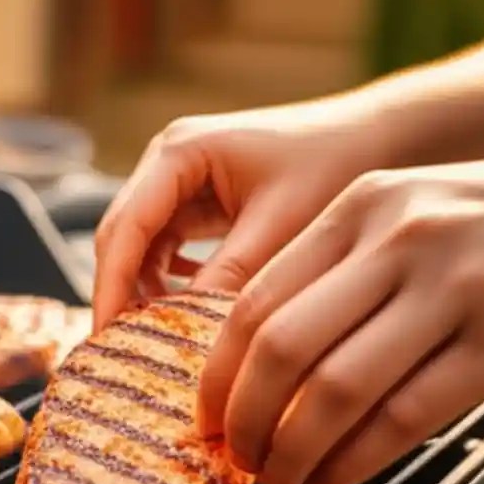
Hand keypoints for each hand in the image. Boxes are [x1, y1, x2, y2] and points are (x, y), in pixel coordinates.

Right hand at [92, 97, 397, 332]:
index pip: (124, 227)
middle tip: (117, 348)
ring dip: (142, 290)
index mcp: (177, 152)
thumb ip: (229, 274)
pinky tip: (183, 312)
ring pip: (137, 246)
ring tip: (151, 339)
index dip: (111, 285)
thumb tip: (184, 331)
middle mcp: (165, 161)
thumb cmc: (334, 163)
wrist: (376, 135)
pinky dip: (168, 282)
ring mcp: (177, 181)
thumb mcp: (281, 224)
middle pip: (119, 236)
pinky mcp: (195, 201)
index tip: (107, 335)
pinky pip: (164, 248)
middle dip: (117, 292)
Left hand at [200, 160, 483, 483]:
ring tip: (279, 477)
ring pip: (336, 389)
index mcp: (360, 208)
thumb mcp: (405, 215)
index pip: (257, 300)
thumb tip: (249, 364)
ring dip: (293, 449)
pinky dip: (353, 460)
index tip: (207, 415)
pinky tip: (332, 478)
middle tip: (237, 456)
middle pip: (282, 347)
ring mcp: (456, 290)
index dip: (219, 372)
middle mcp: (401, 240)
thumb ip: (335, 269)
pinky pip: (403, 416)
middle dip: (246, 418)